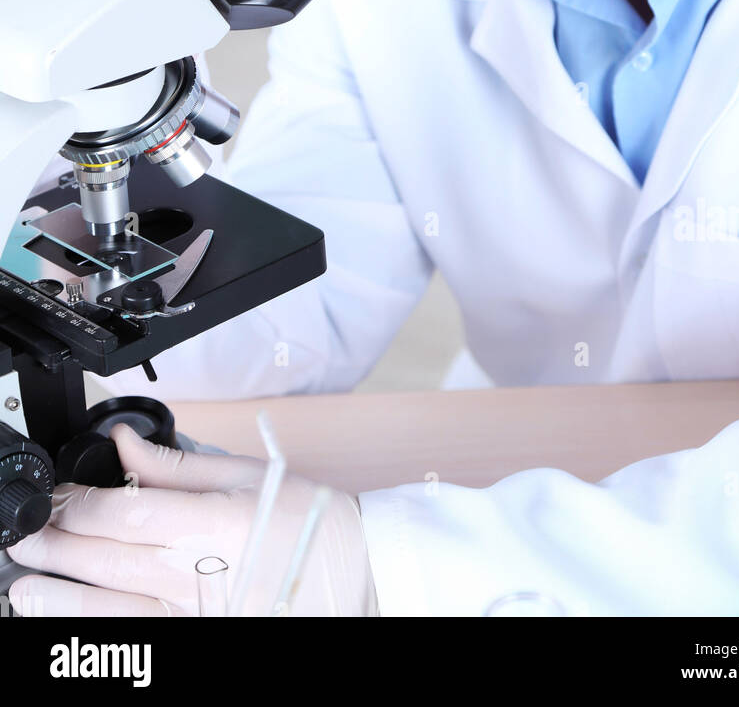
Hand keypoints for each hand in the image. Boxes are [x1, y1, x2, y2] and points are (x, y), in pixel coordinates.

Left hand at [8, 423, 377, 617]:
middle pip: (107, 563)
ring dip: (63, 601)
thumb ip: (177, 465)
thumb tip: (124, 445)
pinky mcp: (199, 641)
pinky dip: (101, 635)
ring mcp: (197, 618)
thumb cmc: (306, 523)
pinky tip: (74, 626)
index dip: (79, 506)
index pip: (124, 516)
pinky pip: (139, 644)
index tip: (58, 498)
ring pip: (113, 613)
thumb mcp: (246, 475)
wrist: (354, 578)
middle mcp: (199, 575)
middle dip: (56, 549)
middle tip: (26, 540)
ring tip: (27, 591)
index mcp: (212, 525)